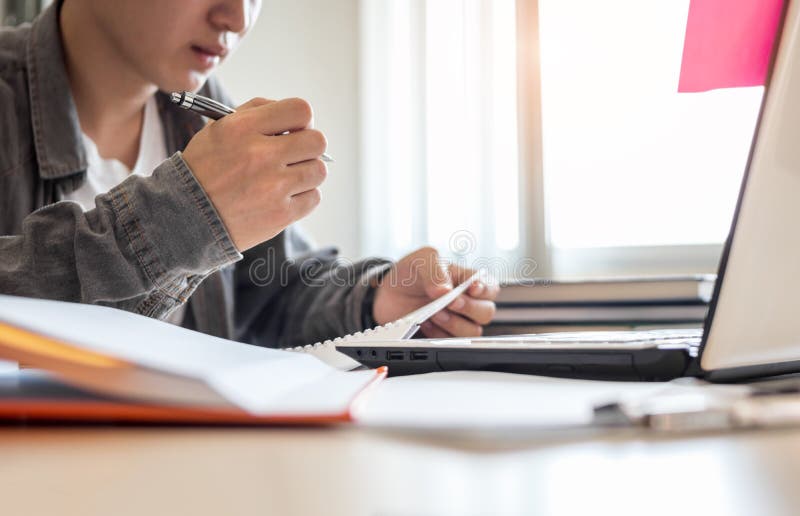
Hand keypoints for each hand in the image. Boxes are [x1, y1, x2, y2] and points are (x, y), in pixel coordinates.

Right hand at [182, 97, 327, 250]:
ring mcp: (273, 187)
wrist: (185, 217)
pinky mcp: (280, 214)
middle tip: (293, 156)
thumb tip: (298, 116)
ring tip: (285, 179)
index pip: (301, 111)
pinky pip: (313, 197)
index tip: (295, 131)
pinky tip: (283, 197)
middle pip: (317, 141)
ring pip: (318, 171)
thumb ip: (257, 112)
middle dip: (308, 147)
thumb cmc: (205, 169)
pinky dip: (303, 197)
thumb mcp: (219, 129)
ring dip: (306, 173)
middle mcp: (260, 155)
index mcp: (243, 128)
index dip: (303, 121)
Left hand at [372, 247, 498, 337]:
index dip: (485, 290)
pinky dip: (439, 334)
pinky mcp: (444, 336)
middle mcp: (468, 302)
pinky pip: (452, 342)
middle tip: (449, 303)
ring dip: (453, 323)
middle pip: (486, 312)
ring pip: (472, 331)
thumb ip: (435, 270)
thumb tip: (445, 290)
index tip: (472, 289)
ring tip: (434, 314)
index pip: (490, 287)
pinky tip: (426, 324)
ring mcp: (457, 320)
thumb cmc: (412, 273)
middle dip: (469, 309)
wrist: (388, 293)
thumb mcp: (422, 260)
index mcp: (468, 280)